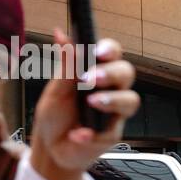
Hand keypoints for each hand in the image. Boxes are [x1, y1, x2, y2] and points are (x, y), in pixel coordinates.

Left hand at [28, 28, 139, 179]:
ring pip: (130, 100)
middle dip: (111, 73)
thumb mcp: (56, 89)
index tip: (98, 51)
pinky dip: (91, 133)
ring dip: (111, 100)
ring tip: (91, 103)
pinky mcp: (112, 134)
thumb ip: (65, 65)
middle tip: (90, 78)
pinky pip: (110, 131)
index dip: (109, 49)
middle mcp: (110, 89)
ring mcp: (114, 112)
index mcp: (96, 71)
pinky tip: (77, 134)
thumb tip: (60, 33)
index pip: (111, 53)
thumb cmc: (56, 113)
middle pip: (126, 73)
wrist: (50, 146)